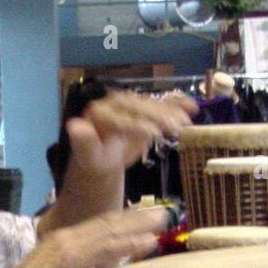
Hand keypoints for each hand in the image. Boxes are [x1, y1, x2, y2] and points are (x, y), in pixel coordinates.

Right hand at [0, 207, 170, 267]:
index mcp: (61, 240)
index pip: (98, 225)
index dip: (123, 220)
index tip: (143, 217)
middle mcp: (67, 237)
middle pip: (108, 222)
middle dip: (137, 216)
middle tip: (163, 212)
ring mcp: (70, 247)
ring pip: (111, 230)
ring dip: (140, 224)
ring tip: (163, 220)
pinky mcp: (73, 261)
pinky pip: (107, 249)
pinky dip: (129, 243)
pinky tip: (148, 241)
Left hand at [66, 93, 196, 179]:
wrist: (102, 163)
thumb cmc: (94, 163)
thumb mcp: (88, 157)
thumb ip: (83, 142)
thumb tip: (76, 126)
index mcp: (98, 112)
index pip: (119, 116)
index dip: (136, 124)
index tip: (152, 133)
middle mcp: (114, 104)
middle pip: (138, 106)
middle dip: (157, 115)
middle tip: (176, 126)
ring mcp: (130, 105)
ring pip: (151, 104)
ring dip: (170, 110)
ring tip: (186, 122)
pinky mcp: (143, 109)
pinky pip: (160, 105)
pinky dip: (176, 104)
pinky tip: (192, 107)